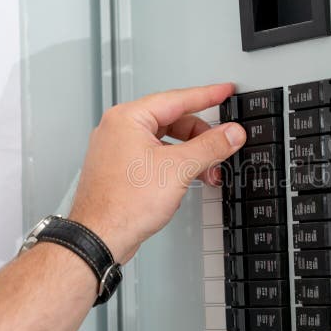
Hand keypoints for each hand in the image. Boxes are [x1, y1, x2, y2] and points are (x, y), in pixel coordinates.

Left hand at [68, 83, 244, 263]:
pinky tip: (188, 179)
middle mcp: (119, 129)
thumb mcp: (178, 169)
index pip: (177, 98)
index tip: (225, 92)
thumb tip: (231, 133)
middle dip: (202, 137)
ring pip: (165, 141)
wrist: (99, 238)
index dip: (207, 96)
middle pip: (173, 121)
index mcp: (127, 118)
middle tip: (224, 144)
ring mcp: (118, 150)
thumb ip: (210, 147)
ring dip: (191, 155)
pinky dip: (176, 165)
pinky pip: (155, 157)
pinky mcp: (121, 169)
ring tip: (209, 170)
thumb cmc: (121, 205)